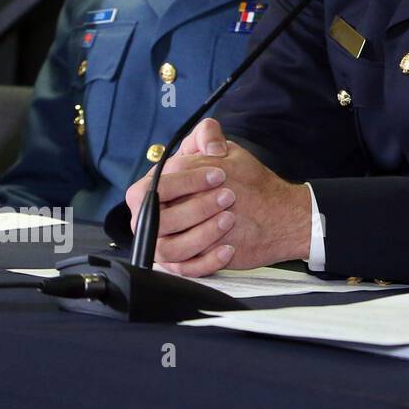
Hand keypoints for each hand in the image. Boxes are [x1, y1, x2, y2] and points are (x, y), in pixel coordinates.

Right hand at [124, 117, 310, 276]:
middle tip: (228, 196)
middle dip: (195, 208)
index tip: (217, 174)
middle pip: (158, 221)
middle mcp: (153, 221)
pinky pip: (186, 271)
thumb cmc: (231, 181)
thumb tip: (208, 138)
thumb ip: (208, 137)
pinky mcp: (184, 264)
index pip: (149, 190)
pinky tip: (228, 249)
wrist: (259, 211)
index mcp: (153, 193)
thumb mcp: (223, 154)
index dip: (183, 182)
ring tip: (229, 218)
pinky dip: (207, 262)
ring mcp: (167, 245)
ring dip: (201, 234)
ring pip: (170, 249)